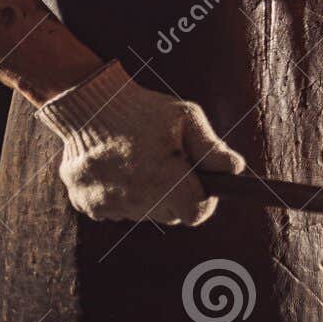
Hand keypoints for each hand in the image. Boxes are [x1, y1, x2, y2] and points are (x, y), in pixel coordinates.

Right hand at [36, 61, 245, 225]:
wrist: (88, 106)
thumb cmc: (145, 109)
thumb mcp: (186, 118)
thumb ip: (212, 148)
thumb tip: (236, 169)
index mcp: (164, 180)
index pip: (196, 213)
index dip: (203, 200)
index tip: (200, 182)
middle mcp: (135, 199)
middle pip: (171, 215)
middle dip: (177, 194)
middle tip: (169, 163)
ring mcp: (107, 205)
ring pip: (143, 213)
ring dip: (149, 195)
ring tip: (141, 161)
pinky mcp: (86, 206)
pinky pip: (116, 209)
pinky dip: (121, 194)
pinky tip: (118, 167)